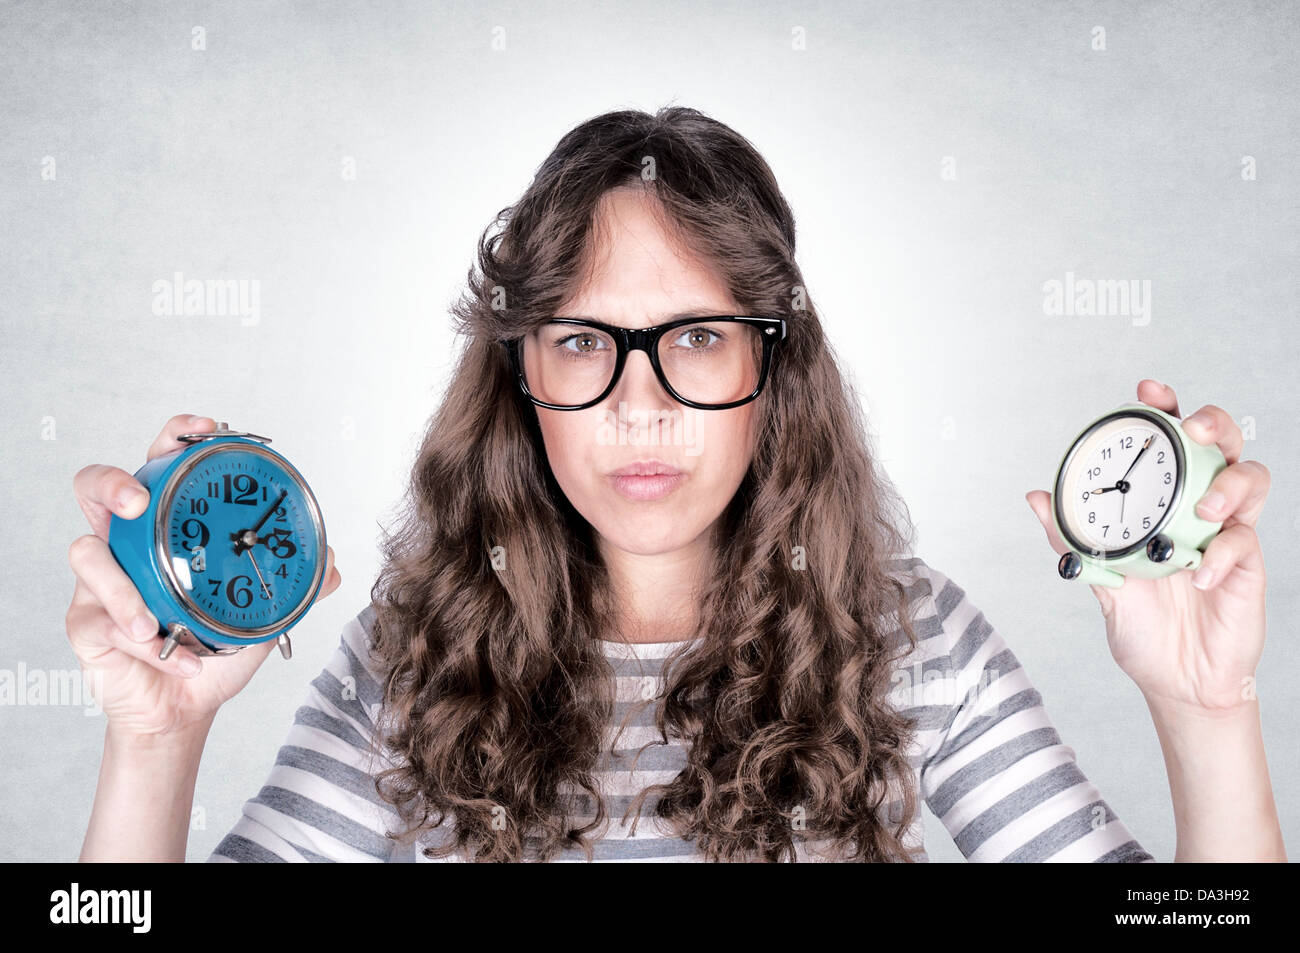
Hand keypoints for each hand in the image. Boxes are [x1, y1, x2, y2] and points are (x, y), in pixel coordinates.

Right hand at [66, 413, 342, 736]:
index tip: (206, 430)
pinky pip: (101, 618)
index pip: (162, 464)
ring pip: (87, 553)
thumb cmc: (214, 645)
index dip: (176, 437)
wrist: (186, 704)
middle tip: (139, 502)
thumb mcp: (263, 611)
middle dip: (115, 483)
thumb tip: (330, 563)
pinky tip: (173, 655)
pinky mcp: (85, 620)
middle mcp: (127, 542)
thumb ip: (297, 584)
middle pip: (97, 486)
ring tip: (156, 623)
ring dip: (123, 590)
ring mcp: (100, 579)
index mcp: (167, 526)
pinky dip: (141, 641)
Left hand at [1025, 380, 1268, 714]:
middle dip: (1211, 423)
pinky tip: (1200, 576)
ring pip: (1249, 477)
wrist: (1178, 682)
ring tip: (1203, 512)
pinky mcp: (1248, 564)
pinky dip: (1222, 554)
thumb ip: (1071, 537)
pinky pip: (1244, 541)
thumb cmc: (1144, 626)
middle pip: (1221, 443)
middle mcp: (1199, 507)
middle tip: (1191, 429)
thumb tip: (1036, 497)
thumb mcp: (1101, 579)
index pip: (1170, 443)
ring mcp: (1228, 532)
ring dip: (1228, 484)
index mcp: (1164, 501)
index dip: (1165, 409)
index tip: (1147, 392)